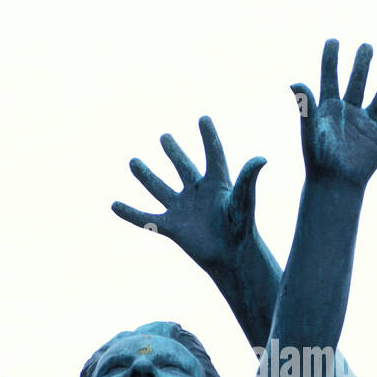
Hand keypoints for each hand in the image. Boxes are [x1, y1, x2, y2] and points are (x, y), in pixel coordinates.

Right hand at [112, 116, 264, 271]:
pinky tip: (114, 205)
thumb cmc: (241, 229)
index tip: (203, 119)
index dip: (208, 137)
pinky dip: (130, 213)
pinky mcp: (172, 227)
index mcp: (216, 183)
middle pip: (183, 168)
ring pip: (160, 189)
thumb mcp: (243, 200)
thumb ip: (247, 179)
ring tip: (134, 162)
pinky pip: (146, 219)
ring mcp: (182, 209)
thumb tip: (261, 158)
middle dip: (174, 152)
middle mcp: (197, 193)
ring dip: (146, 176)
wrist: (231, 257)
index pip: (212, 154)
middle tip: (165, 138)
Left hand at [291, 39, 376, 187]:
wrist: (334, 184)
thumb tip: (295, 81)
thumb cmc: (318, 159)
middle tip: (367, 46)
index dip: (330, 59)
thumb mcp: (310, 129)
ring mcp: (367, 125)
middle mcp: (350, 112)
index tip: (333, 41)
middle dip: (362, 64)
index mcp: (330, 108)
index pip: (330, 78)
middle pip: (358, 82)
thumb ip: (305, 105)